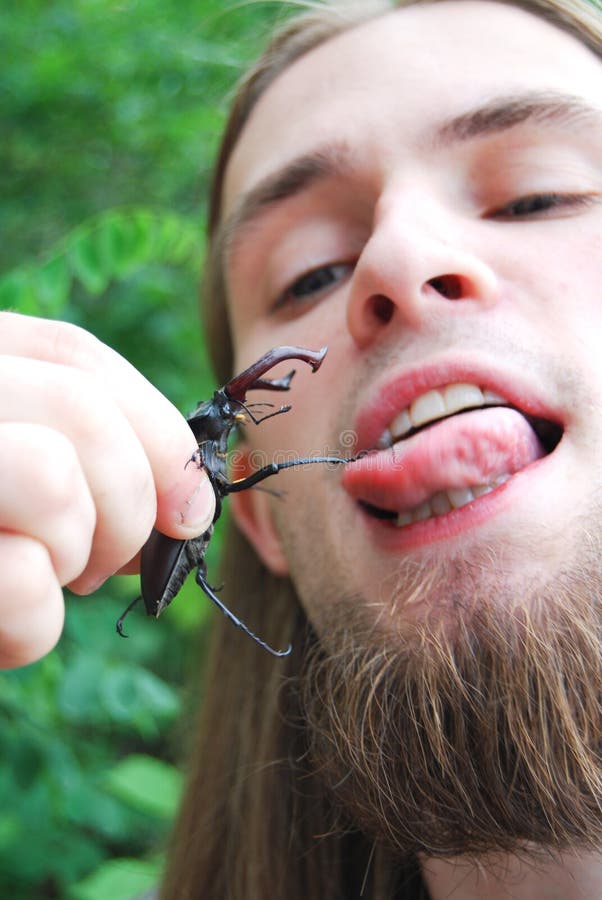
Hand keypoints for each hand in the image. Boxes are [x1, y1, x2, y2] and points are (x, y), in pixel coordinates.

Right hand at [0, 312, 215, 667]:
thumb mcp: (14, 483)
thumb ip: (84, 462)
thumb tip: (189, 500)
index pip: (73, 357)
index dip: (155, 432)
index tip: (188, 507)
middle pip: (80, 409)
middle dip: (129, 504)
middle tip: (103, 562)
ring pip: (51, 476)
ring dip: (77, 554)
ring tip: (47, 582)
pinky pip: (21, 582)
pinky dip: (35, 626)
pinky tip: (5, 631)